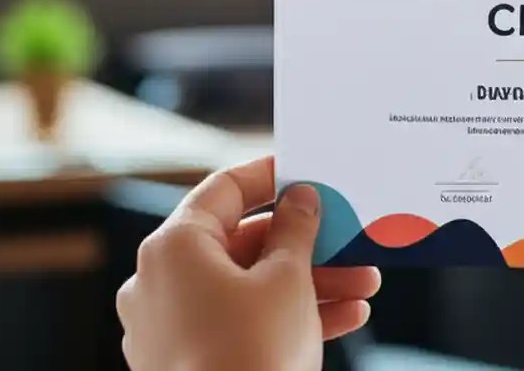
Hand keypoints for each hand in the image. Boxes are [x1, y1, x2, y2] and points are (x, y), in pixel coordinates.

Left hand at [117, 157, 380, 370]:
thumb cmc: (252, 351)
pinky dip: (285, 316)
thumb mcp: (288, 278)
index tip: (306, 172)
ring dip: (309, 283)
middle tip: (350, 240)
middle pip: (242, 243)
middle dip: (306, 245)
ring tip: (364, 287)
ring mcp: (168, 326)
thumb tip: (299, 200)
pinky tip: (345, 318)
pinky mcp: (185, 361)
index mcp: (174, 247)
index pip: (224, 190)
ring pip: (247, 287)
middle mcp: (159, 281)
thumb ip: (297, 229)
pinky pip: (239, 322)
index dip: (270, 176)